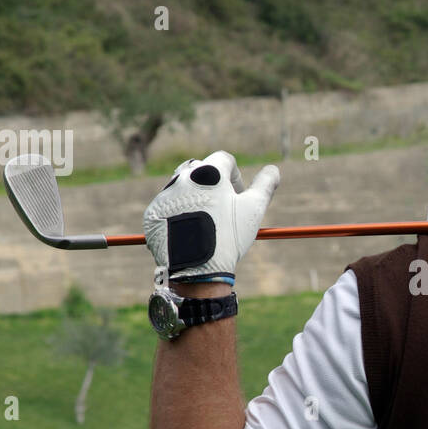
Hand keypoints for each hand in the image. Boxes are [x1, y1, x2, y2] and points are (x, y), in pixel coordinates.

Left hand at [143, 151, 279, 281]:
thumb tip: (273, 170)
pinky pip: (168, 206)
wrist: (198, 268)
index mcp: (210, 171)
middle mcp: (184, 177)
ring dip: (194, 196)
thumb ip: (265, 184)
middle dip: (212, 183)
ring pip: (182, 186)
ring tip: (206, 221)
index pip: (224, 160)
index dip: (235, 175)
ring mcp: (166, 194)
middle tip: (221, 207)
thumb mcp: (254, 208)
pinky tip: (190, 232)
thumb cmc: (230, 235)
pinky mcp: (154, 212)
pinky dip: (179, 214)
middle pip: (200, 169)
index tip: (238, 194)